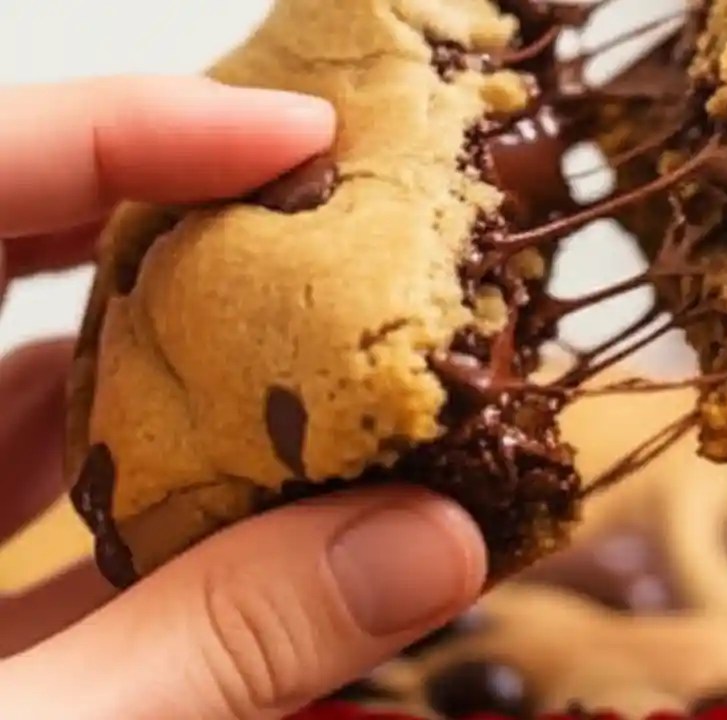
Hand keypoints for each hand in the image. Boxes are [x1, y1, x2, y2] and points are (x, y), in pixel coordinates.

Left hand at [0, 77, 485, 718]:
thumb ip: (223, 651)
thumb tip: (429, 544)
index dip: (120, 135)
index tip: (295, 138)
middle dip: (172, 234)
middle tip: (336, 224)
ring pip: (25, 388)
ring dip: (181, 369)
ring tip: (329, 362)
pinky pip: (34, 495)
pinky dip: (150, 484)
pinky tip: (262, 500)